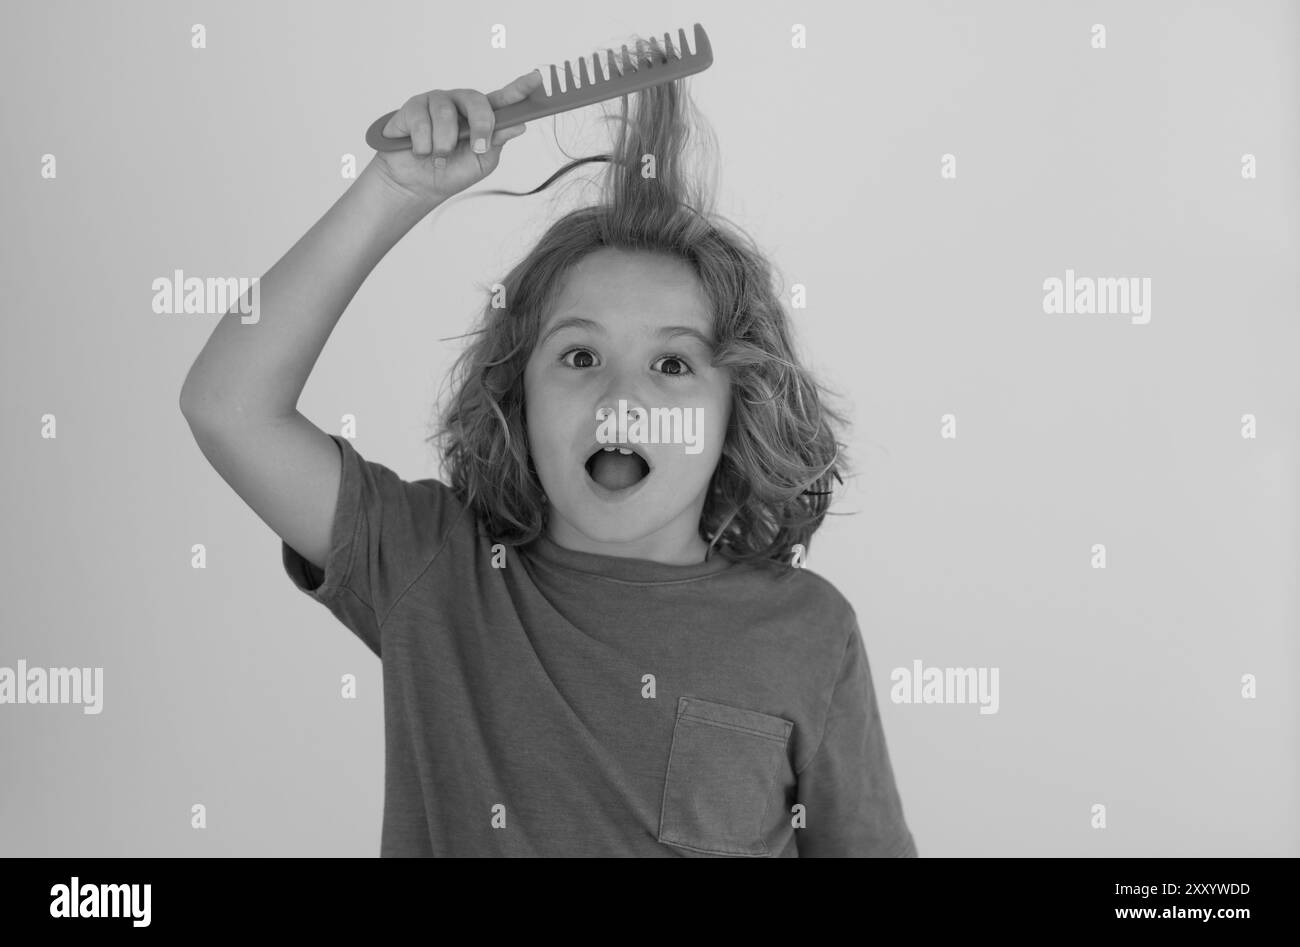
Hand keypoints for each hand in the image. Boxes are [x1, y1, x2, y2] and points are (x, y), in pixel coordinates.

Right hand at [369, 70, 542, 205]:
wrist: (415, 185)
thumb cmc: (450, 172)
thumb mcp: (481, 161)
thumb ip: (497, 141)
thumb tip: (520, 125)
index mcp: (480, 116)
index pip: (503, 99)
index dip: (519, 88)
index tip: (536, 79)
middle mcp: (460, 104)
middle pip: (477, 100)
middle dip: (480, 125)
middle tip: (477, 147)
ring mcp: (436, 102)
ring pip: (446, 114)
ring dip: (444, 145)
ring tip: (438, 157)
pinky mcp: (413, 107)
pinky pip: (422, 122)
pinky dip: (423, 145)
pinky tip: (420, 151)